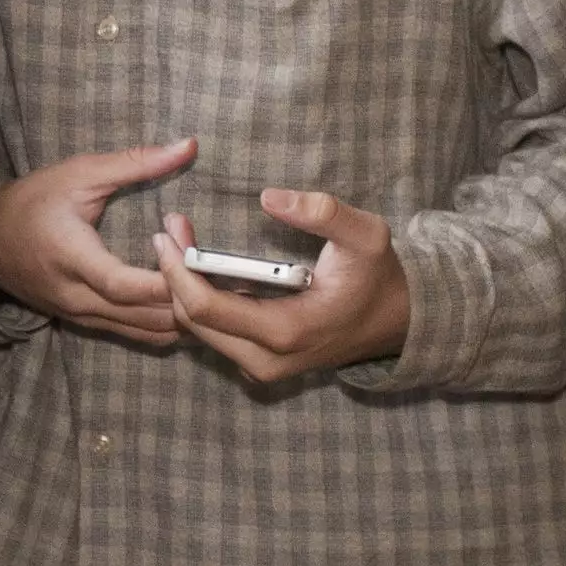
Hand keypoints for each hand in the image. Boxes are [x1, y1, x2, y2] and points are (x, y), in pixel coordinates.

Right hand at [0, 139, 196, 345]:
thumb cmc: (32, 200)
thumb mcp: (79, 173)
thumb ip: (134, 163)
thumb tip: (188, 145)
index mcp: (71, 259)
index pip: (123, 285)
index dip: (162, 276)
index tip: (188, 251)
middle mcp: (75, 297)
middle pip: (143, 316)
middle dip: (185, 296)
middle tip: (219, 272)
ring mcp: (79, 316)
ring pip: (144, 332)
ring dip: (181, 314)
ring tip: (211, 287)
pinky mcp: (83, 323)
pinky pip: (133, 333)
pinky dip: (165, 322)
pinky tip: (188, 304)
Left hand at [153, 188, 410, 386]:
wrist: (398, 323)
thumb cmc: (378, 276)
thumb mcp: (366, 235)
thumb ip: (323, 212)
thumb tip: (268, 197)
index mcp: (286, 331)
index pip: (205, 308)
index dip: (177, 271)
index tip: (167, 234)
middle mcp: (266, 360)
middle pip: (192, 322)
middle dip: (173, 274)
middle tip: (170, 229)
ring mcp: (262, 367)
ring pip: (198, 331)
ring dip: (183, 287)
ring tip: (181, 240)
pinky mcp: (260, 363)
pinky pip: (214, 334)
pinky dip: (200, 301)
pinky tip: (201, 266)